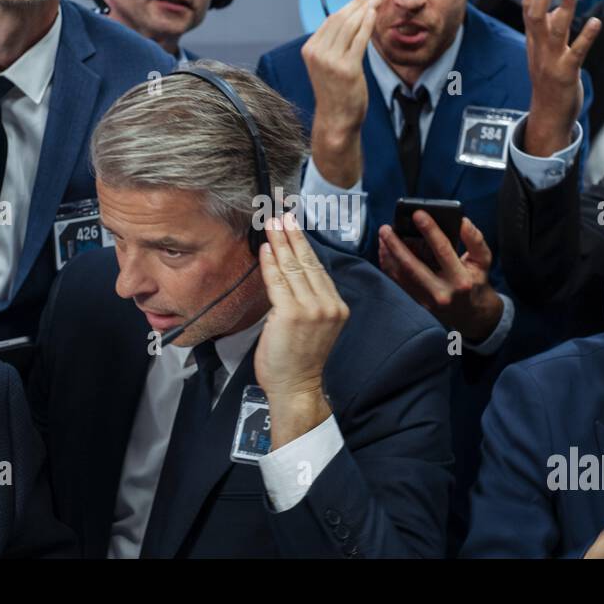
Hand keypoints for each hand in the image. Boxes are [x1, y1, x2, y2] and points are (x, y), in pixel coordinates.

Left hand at [254, 212, 348, 448]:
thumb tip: (289, 271)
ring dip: (281, 243)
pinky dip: (271, 263)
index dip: (305, 244)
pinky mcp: (291, 315)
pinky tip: (266, 249)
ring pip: (294, 268)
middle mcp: (328, 305)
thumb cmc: (299, 361)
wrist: (296, 388)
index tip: (295, 226)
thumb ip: (306, 301)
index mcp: (336, 307)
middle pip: (308, 262)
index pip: (318, 268)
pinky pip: (279, 282)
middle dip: (293, 235)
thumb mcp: (312, 327)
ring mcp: (311, 310)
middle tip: (281, 215)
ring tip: (271, 224)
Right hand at [301, 0, 378, 188]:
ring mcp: (331, 61)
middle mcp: (317, 53)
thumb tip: (350, 19)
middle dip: (358, 4)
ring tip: (376, 2)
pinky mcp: (347, 68)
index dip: (348, 7)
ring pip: (349, 26)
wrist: (336, 119)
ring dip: (364, 10)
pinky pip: (359, 38)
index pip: (330, 21)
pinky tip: (375, 15)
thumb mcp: (327, 64)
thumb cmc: (335, 92)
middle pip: (339, 19)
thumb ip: (333, 44)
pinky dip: (368, 24)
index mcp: (310, 50)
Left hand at [376, 214, 502, 343]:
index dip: (430, 230)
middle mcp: (442, 292)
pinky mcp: (417, 302)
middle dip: (396, 245)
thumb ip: (475, 240)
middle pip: (412, 266)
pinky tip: (384, 251)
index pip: (443, 250)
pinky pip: (398, 282)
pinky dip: (388, 265)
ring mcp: (426, 300)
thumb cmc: (476, 282)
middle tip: (386, 228)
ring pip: (401, 275)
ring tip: (382, 236)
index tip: (418, 214)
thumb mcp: (483, 261)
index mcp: (461, 280)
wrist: (471, 314)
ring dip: (388, 254)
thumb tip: (462, 221)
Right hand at [521, 0, 600, 156]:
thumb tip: (559, 7)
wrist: (548, 115)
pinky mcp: (566, 73)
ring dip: (564, 9)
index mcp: (533, 43)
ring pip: (554, 31)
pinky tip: (595, 22)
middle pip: (535, 15)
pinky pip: (576, 52)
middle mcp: (539, 49)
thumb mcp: (546, 52)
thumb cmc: (550, 81)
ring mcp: (551, 61)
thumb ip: (552, 30)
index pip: (528, 10)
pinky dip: (586, 37)